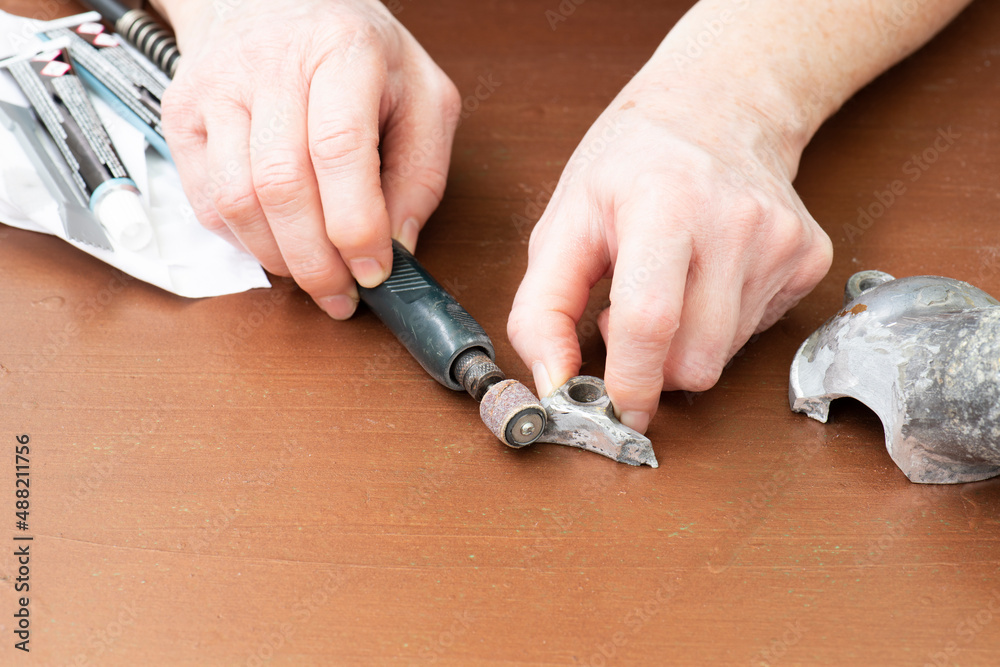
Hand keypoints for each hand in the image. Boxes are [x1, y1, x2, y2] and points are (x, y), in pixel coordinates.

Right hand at [160, 0, 460, 317]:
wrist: (273, 2)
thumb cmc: (356, 54)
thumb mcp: (423, 97)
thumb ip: (422, 173)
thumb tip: (397, 247)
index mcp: (342, 49)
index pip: (339, 148)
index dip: (355, 225)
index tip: (373, 270)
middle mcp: (272, 63)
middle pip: (282, 185)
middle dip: (316, 260)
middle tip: (342, 293)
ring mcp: (218, 88)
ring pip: (237, 200)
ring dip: (279, 258)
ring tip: (313, 273)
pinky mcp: (183, 114)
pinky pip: (206, 200)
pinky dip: (244, 240)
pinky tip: (277, 242)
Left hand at [507, 73, 832, 433]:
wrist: (717, 107)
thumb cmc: (631, 164)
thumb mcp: (563, 222)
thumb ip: (541, 310)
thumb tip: (554, 385)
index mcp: (664, 204)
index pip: (651, 321)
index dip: (629, 382)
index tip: (612, 409)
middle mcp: (735, 222)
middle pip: (696, 361)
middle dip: (652, 368)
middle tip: (627, 318)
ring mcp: (781, 241)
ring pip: (724, 358)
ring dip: (683, 346)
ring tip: (667, 288)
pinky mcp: (808, 258)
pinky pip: (754, 335)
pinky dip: (719, 325)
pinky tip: (706, 277)